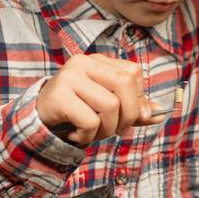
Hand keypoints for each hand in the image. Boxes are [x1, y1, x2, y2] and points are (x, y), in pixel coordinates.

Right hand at [36, 53, 164, 145]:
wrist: (38, 119)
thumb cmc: (78, 111)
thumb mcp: (108, 108)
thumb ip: (133, 109)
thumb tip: (159, 113)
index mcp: (99, 61)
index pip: (133, 73)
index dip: (138, 99)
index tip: (131, 117)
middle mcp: (84, 62)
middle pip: (125, 85)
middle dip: (128, 115)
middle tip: (117, 130)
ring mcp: (70, 76)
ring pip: (110, 105)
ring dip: (107, 129)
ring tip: (94, 133)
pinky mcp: (59, 95)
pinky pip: (90, 121)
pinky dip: (88, 136)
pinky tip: (76, 134)